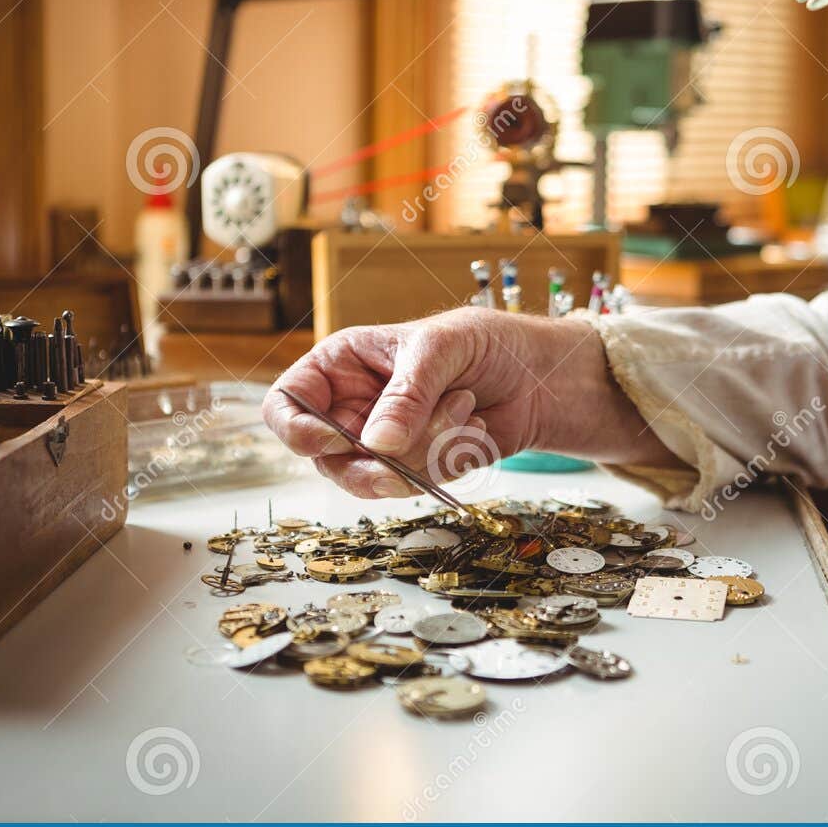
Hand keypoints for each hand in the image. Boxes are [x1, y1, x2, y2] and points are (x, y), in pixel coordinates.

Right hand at [263, 308, 671, 497]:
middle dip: (375, 459)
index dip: (297, 429)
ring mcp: (385, 444)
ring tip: (464, 407)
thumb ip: (407, 394)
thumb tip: (375, 445)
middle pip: (326, 458)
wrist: (540, 375)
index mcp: (340, 365)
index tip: (332, 440)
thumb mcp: (442, 349)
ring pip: (374, 478)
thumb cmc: (485, 342)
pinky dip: (451, 458)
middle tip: (408, 448)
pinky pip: (417, 484)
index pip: (286, 405)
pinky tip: (475, 424)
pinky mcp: (419, 468)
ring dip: (426, 450)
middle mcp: (354, 408)